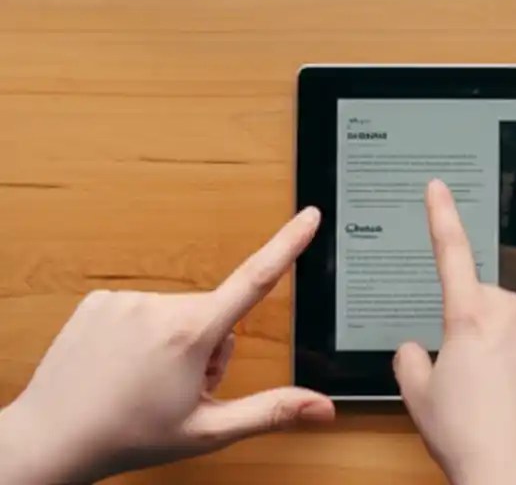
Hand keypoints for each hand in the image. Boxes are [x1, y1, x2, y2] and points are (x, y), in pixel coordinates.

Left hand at [0, 208, 335, 483]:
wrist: (51, 440)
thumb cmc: (126, 437)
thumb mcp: (209, 431)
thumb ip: (272, 411)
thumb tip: (324, 407)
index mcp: (192, 334)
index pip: (256, 279)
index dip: (288, 244)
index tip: (309, 216)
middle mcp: (160, 307)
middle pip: (215, 316)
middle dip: (209, 348)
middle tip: (180, 388)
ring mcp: (126, 301)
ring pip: (178, 315)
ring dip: (173, 344)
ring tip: (144, 381)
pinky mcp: (100, 301)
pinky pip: (143, 312)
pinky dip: (140, 336)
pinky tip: (122, 366)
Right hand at [394, 181, 515, 484]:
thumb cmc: (468, 439)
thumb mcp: (418, 398)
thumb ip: (409, 360)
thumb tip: (414, 348)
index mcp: (469, 317)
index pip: (450, 252)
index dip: (441, 216)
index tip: (438, 189)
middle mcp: (514, 313)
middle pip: (490, 301)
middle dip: (480, 325)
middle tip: (472, 374)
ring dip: (514, 340)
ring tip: (505, 388)